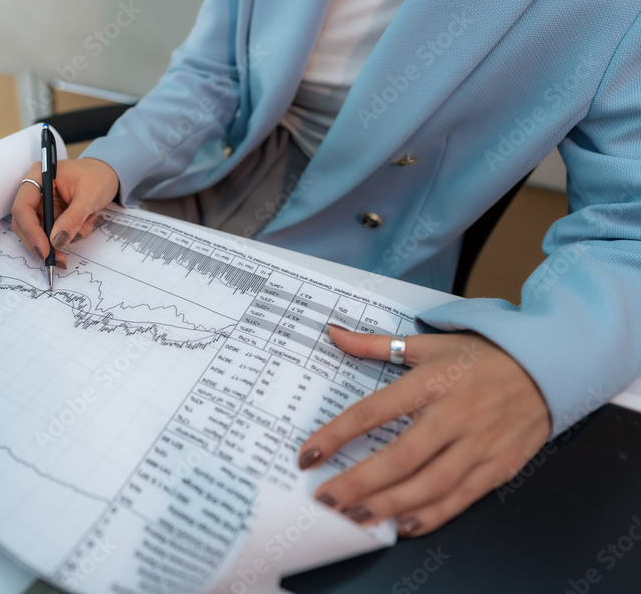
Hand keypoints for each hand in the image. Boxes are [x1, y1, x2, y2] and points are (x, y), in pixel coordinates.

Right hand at [11, 158, 119, 267]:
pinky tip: (86, 223)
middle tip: (60, 259)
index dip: (30, 231)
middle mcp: (35, 190)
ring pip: (39, 233)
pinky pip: (53, 234)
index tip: (45, 250)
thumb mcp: (89, 196)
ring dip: (62, 239)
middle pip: (24, 223)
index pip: (23, 207)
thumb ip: (73, 219)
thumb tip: (56, 241)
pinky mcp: (50, 215)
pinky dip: (70, 235)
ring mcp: (42, 204)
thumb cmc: (97, 177)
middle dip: (41, 243)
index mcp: (39, 176)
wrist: (107, 174)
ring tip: (87, 224)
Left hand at [298, 326, 550, 536]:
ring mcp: (479, 444)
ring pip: (430, 484)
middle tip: (326, 500)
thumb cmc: (482, 356)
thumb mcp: (428, 343)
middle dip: (359, 483)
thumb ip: (376, 344)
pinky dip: (432, 516)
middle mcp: (454, 415)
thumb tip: (333, 332)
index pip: (374, 411)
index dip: (337, 435)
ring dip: (390, 505)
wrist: (548, 367)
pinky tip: (403, 525)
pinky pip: (462, 498)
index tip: (309, 454)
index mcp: (431, 381)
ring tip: (356, 518)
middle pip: (401, 457)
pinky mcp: (499, 466)